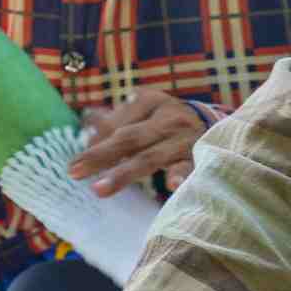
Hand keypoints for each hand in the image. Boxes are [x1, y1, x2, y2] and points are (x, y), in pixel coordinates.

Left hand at [74, 90, 210, 197]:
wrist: (216, 125)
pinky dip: (182, 176)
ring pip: (152, 156)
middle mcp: (168, 116)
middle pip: (129, 138)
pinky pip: (190, 168)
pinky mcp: (203, 156)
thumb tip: (85, 134)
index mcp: (149, 101)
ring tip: (100, 189)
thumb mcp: (142, 113)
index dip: (95, 145)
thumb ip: (114, 123)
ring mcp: (186, 137)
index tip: (74, 166)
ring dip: (125, 173)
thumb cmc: (166, 122)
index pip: (115, 124)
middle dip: (101, 156)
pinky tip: (172, 186)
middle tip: (74, 173)